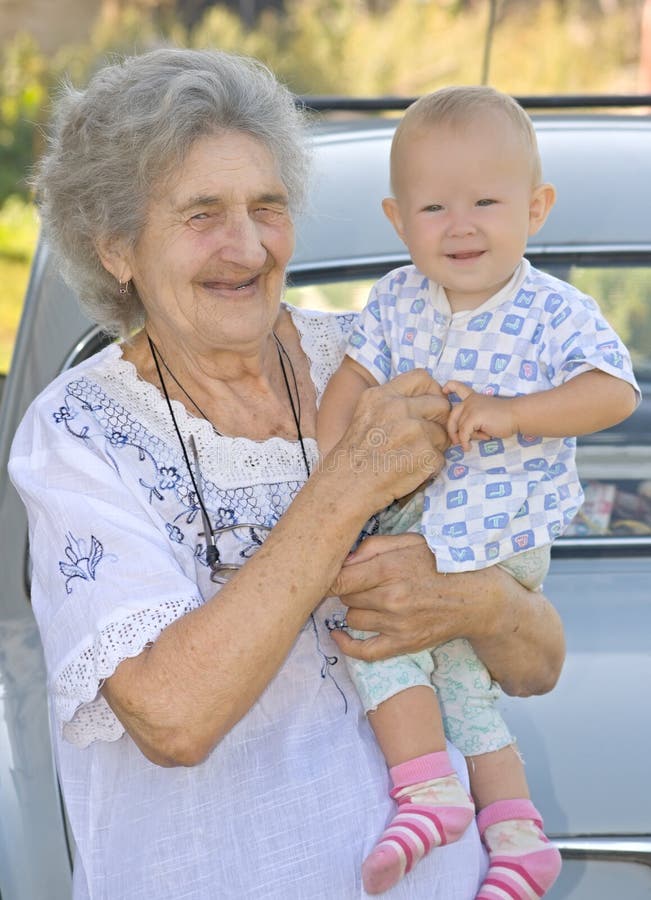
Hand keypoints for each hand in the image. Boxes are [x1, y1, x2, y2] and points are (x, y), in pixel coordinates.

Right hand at [326, 369, 450, 512]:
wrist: (345, 487)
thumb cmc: (352, 456)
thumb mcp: (365, 415)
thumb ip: (391, 404)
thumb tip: (426, 401)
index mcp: (382, 396)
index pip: (422, 378)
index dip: (432, 391)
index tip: (430, 405)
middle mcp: (399, 409)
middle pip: (441, 404)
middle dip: (438, 421)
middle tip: (427, 435)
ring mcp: (414, 431)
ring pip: (443, 433)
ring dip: (434, 446)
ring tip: (412, 457)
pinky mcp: (425, 454)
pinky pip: (440, 457)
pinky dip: (429, 467)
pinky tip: (410, 471)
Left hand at [329, 532, 481, 660]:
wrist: (475, 597)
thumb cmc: (441, 563)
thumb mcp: (409, 541)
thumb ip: (373, 546)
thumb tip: (343, 560)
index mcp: (390, 568)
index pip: (340, 578)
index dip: (329, 576)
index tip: (327, 573)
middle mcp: (391, 598)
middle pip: (345, 597)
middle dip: (349, 589)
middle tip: (360, 582)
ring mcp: (397, 624)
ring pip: (352, 619)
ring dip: (355, 609)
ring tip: (369, 600)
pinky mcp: (403, 644)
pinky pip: (363, 651)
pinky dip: (346, 644)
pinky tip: (338, 635)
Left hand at [443, 380, 517, 450]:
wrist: (517, 415)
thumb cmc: (505, 418)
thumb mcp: (485, 416)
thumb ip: (473, 421)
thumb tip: (461, 437)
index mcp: (474, 398)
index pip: (459, 387)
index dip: (450, 387)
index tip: (444, 390)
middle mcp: (470, 401)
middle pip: (453, 415)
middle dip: (451, 430)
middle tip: (455, 442)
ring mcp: (471, 407)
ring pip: (459, 427)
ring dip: (467, 437)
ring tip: (478, 439)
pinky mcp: (473, 417)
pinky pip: (463, 433)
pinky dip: (464, 442)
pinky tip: (468, 447)